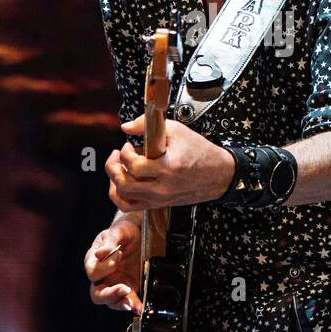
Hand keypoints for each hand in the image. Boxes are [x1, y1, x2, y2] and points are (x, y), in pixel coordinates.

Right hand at [84, 215, 142, 313]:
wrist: (139, 232)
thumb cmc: (124, 230)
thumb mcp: (119, 231)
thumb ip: (110, 241)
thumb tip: (100, 253)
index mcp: (93, 260)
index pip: (93, 272)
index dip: (105, 267)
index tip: (119, 255)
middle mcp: (101, 276)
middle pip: (97, 294)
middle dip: (110, 295)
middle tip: (124, 288)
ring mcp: (114, 283)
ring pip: (110, 302)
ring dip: (121, 303)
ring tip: (131, 303)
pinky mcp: (128, 287)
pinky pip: (128, 301)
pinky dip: (133, 305)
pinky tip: (139, 308)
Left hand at [105, 114, 234, 211]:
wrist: (217, 174)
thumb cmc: (199, 151)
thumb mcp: (177, 130)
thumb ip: (147, 125)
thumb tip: (126, 127)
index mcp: (168, 167)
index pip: (134, 165)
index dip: (125, 153)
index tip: (129, 145)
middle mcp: (162, 187)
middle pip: (124, 183)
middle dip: (113, 166)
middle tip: (117, 155)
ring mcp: (159, 199)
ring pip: (123, 197)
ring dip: (114, 180)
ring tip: (118, 167)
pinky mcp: (158, 204)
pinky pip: (130, 207)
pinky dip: (119, 196)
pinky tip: (121, 183)